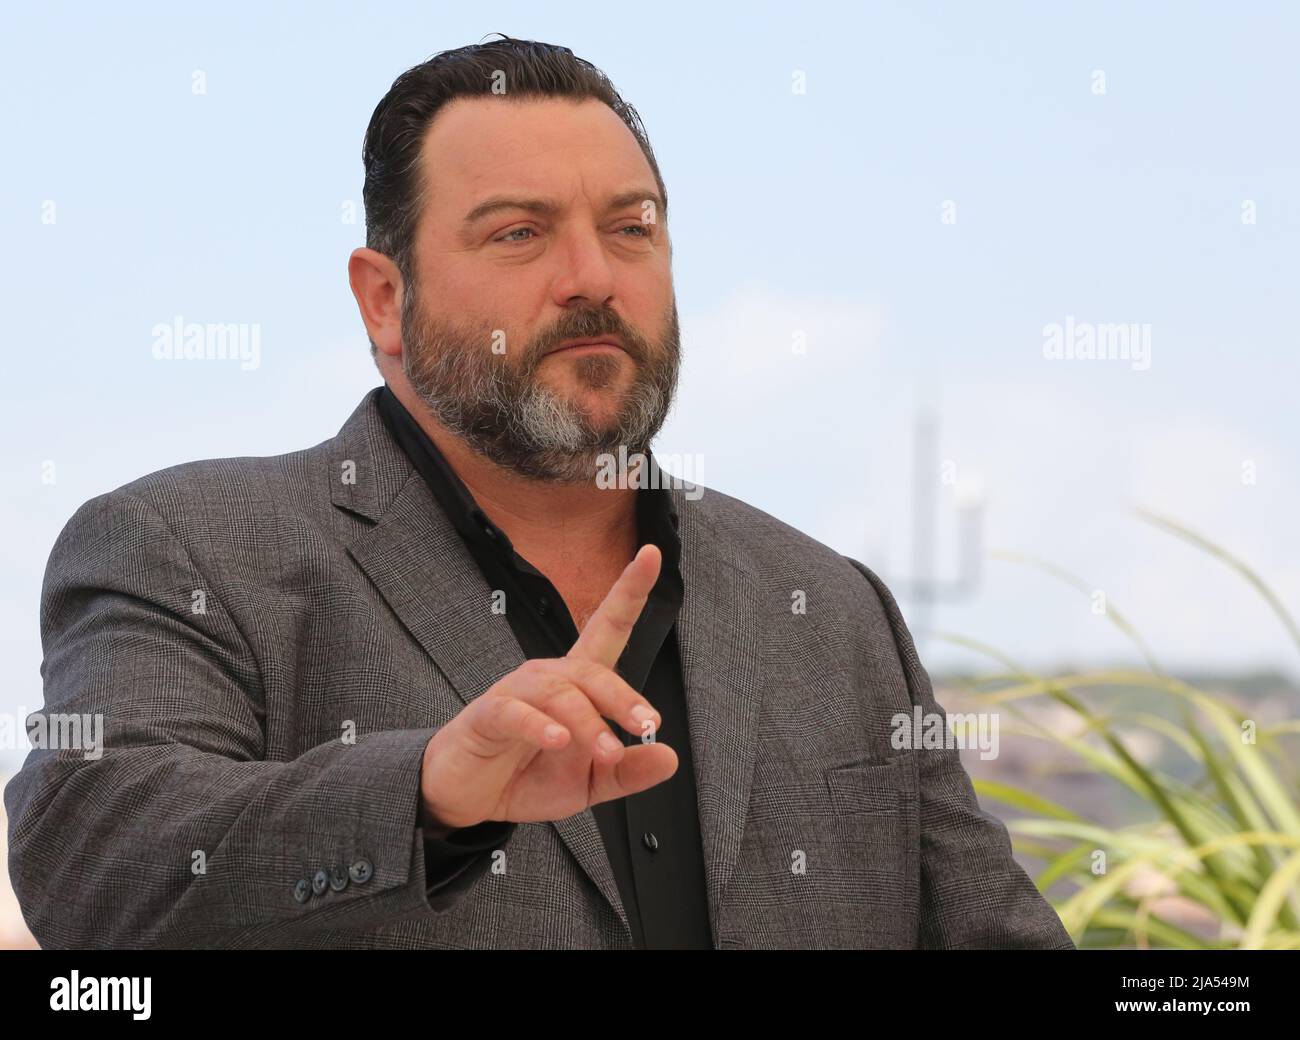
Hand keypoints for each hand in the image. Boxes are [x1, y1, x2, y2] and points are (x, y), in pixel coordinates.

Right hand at [418, 544, 678, 831]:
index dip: (630, 591)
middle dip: (622, 696)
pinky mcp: (488, 715)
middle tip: (646, 726)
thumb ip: (628, 771)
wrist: (470, 797)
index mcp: (578, 685)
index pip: (609, 628)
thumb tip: (668, 757)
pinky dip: (538, 725)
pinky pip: (515, 711)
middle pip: (592, 670)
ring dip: (587, 721)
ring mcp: (517, 692)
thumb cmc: (529, 773)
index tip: (652, 554)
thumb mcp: (591, 780)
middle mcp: (549, 677)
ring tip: (606, 750)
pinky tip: (556, 740)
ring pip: (560, 692)